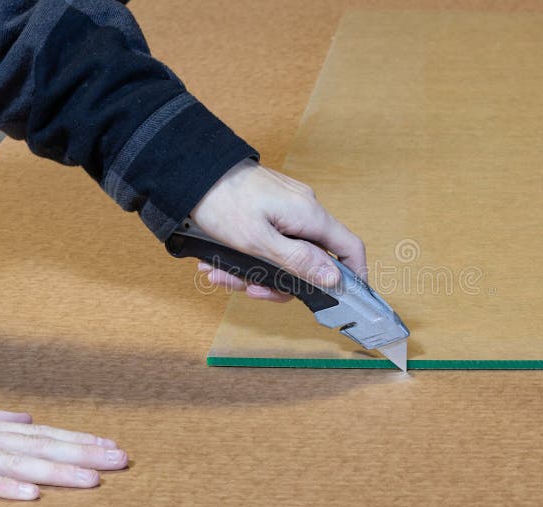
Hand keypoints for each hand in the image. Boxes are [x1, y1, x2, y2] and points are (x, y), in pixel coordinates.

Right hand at [0, 396, 127, 499]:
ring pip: (17, 461)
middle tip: (123, 460)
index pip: (43, 433)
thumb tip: (28, 418)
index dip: (78, 440)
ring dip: (57, 471)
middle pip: (41, 445)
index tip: (113, 445)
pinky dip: (2, 485)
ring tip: (92, 480)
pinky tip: (32, 495)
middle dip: (83, 454)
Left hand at [191, 159, 366, 301]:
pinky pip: (269, 241)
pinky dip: (246, 256)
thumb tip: (334, 278)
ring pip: (284, 254)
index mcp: (308, 215)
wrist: (189, 170)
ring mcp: (287, 209)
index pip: (349, 248)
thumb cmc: (221, 200)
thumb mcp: (258, 240)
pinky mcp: (270, 208)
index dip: (353, 276)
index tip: (344, 300)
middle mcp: (303, 210)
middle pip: (310, 259)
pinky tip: (217, 261)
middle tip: (250, 289)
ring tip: (220, 273)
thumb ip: (299, 260)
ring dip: (254, 271)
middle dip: (279, 281)